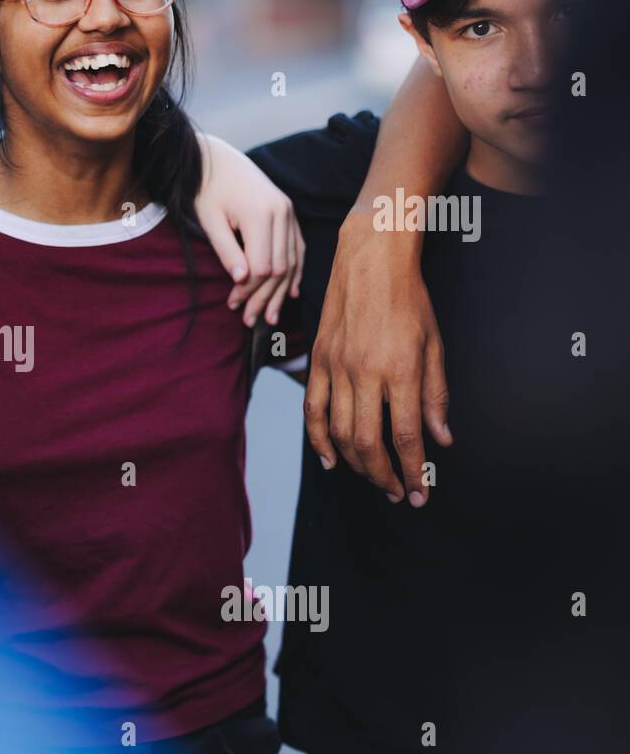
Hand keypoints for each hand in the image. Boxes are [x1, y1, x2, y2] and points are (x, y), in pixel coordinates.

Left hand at [197, 135, 304, 326]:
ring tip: (270, 318)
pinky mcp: (289, 213)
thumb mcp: (209, 221)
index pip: (262, 266)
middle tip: (249, 321)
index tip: (233, 305)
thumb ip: (226, 250)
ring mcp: (289, 212)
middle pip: (279, 267)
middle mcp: (282, 213)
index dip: (250, 290)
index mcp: (261, 214)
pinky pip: (298, 247)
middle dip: (265, 296)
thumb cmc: (206, 191)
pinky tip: (290, 293)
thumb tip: (242, 280)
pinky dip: (295, 271)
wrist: (217, 159)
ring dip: (280, 291)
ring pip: (291, 260)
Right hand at [304, 212, 452, 505]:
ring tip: (372, 478)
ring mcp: (336, 368)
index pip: (406, 435)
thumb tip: (441, 439)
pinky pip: (313, 411)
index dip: (413, 470)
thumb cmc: (409, 299)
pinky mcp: (318, 362)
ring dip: (355, 463)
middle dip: (383, 475)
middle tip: (395, 492)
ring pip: (339, 432)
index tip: (419, 493)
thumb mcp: (434, 345)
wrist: (369, 260)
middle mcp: (364, 372)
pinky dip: (318, 440)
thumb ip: (436, 395)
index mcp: (400, 369)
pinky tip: (330, 460)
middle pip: (368, 442)